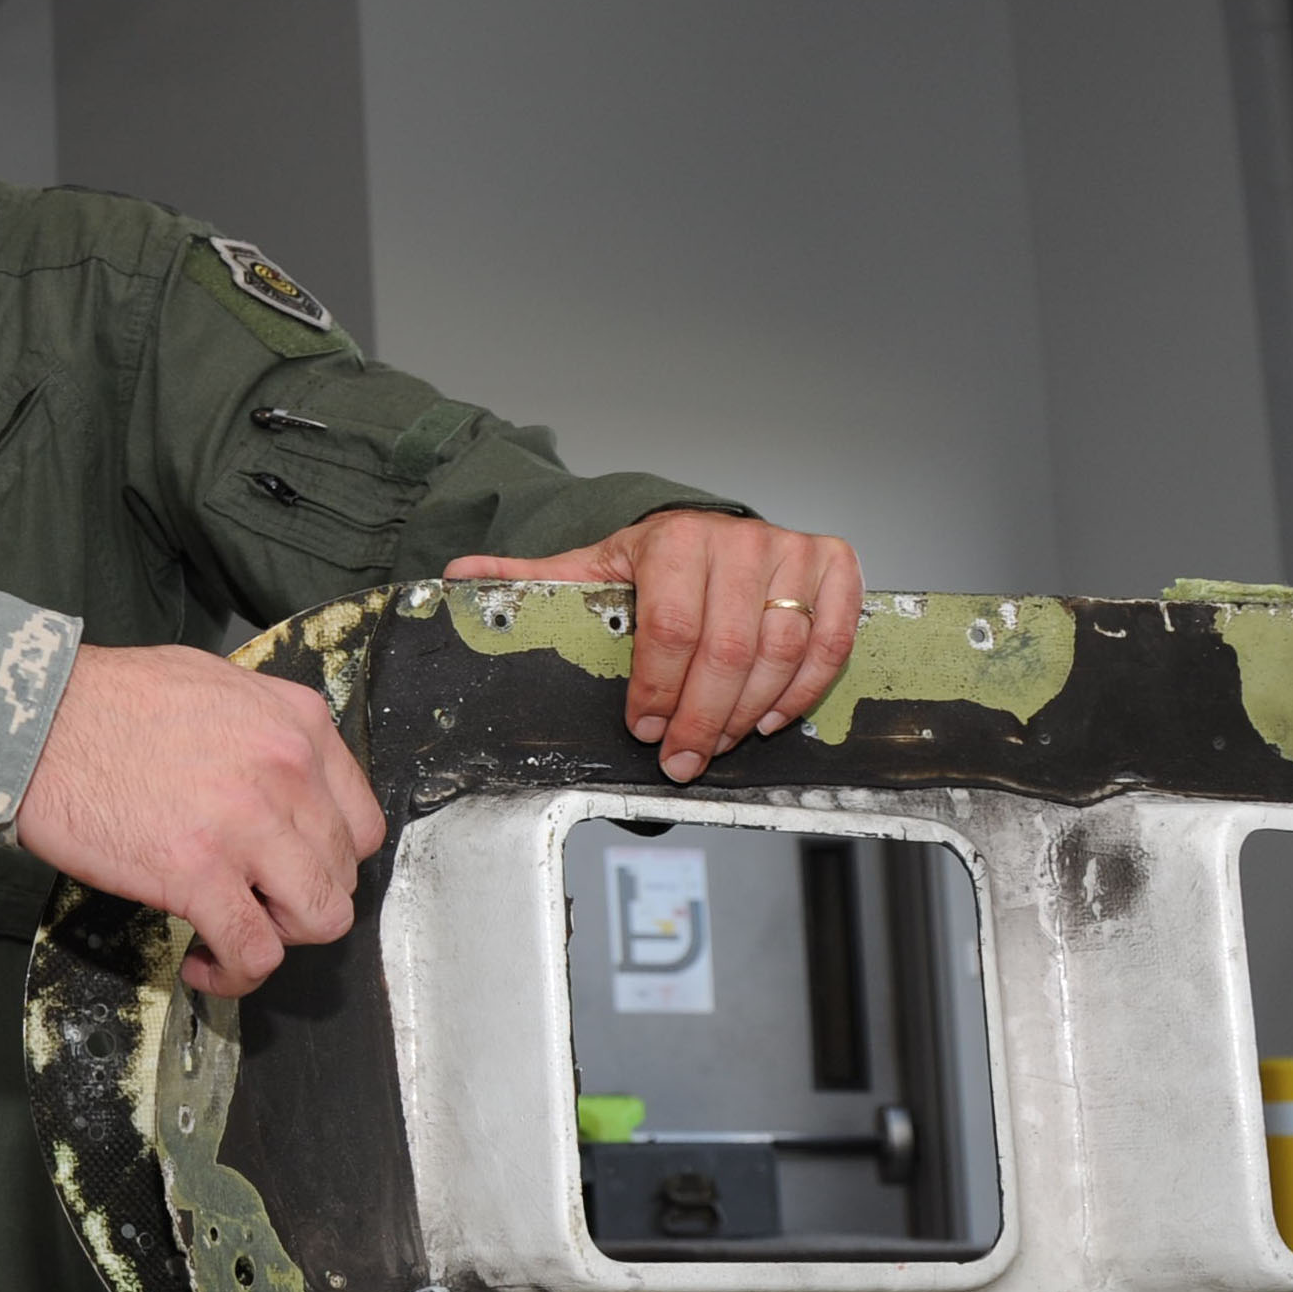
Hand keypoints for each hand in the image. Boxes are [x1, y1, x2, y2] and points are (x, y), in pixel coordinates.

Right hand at [17, 643, 384, 996]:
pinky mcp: (199, 874)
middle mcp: (288, 772)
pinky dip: (235, 974)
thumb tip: (278, 779)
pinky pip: (254, 952)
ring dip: (279, 936)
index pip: (360, 821)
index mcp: (297, 724)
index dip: (327, 858)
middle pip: (341, 874)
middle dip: (299, 898)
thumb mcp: (213, 684)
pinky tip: (202, 963)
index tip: (291, 868)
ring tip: (235, 929)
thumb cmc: (105, 700)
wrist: (36, 720)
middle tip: (252, 898)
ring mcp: (248, 825)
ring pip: (319, 919)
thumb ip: (265, 729)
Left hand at [444, 511, 860, 781]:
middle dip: (701, 718)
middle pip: (727, 650)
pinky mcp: (834, 566)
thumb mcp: (589, 569)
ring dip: (749, 711)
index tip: (642, 730)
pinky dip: (803, 689)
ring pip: (779, 651)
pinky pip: (830, 641)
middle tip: (682, 760)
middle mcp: (738, 539)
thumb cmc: (650, 561)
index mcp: (673, 538)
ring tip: (720, 742)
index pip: (670, 629)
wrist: (708, 531)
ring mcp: (791, 551)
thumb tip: (459, 581)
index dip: (658, 690)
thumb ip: (529, 579)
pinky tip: (768, 716)